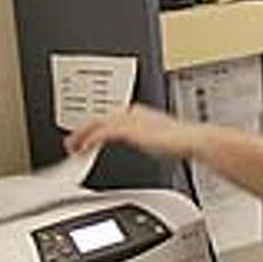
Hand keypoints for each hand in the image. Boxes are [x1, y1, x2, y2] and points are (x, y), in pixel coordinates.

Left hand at [64, 104, 202, 160]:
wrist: (191, 141)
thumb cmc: (182, 143)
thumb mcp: (158, 141)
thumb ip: (146, 141)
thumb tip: (146, 148)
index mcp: (138, 113)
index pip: (109, 118)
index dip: (93, 129)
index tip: (83, 140)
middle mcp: (131, 113)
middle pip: (99, 119)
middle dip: (82, 131)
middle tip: (70, 143)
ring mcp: (129, 120)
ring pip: (97, 124)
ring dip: (82, 135)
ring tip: (72, 147)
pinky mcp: (129, 129)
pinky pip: (103, 133)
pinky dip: (91, 139)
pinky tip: (83, 148)